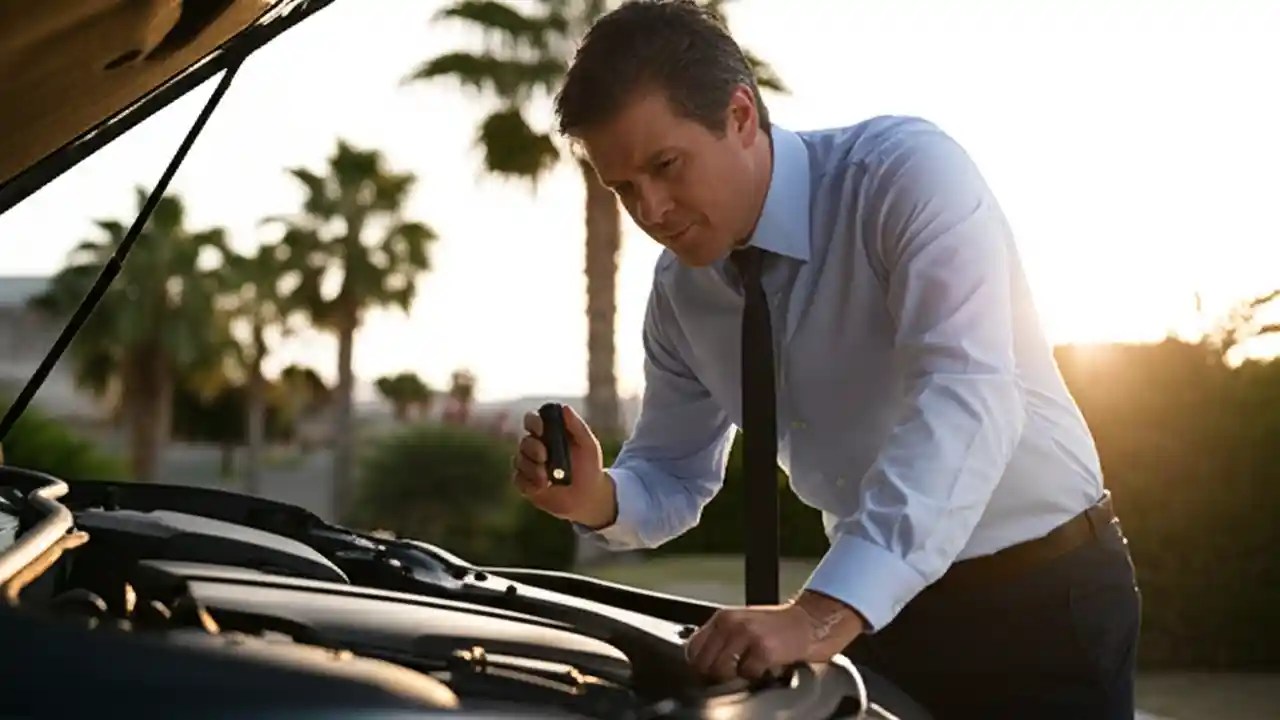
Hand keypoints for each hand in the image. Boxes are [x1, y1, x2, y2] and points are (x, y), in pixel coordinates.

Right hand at [512, 404, 614, 527]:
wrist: (589, 496)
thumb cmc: (590, 467)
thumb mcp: (588, 446)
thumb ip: (577, 426)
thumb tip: (564, 408)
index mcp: (548, 434)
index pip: (532, 420)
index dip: (533, 422)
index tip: (542, 429)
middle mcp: (536, 447)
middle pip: (524, 441)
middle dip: (532, 448)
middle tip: (544, 456)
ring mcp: (529, 465)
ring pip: (519, 460)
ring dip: (532, 468)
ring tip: (547, 478)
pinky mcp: (526, 484)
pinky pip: (518, 479)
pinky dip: (529, 482)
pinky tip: (543, 486)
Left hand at [684, 591, 865, 682]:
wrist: (809, 623)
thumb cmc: (777, 627)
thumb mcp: (742, 624)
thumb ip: (721, 639)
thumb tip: (700, 664)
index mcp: (722, 617)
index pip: (693, 648)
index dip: (699, 665)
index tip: (709, 672)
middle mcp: (731, 624)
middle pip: (703, 663)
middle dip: (715, 675)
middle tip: (732, 675)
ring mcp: (746, 636)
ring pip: (721, 672)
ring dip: (734, 677)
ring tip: (748, 670)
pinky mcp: (763, 649)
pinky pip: (747, 675)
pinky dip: (756, 677)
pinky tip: (765, 667)